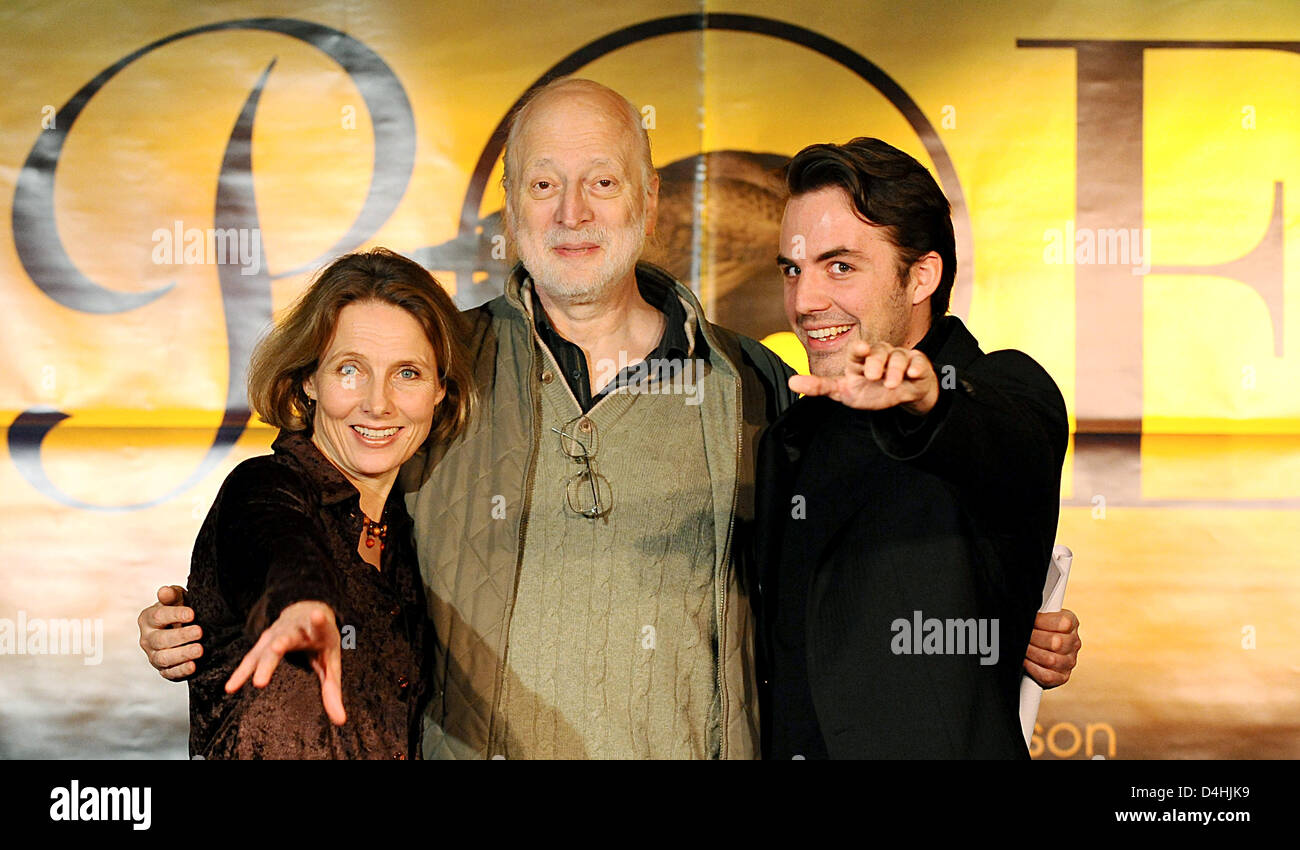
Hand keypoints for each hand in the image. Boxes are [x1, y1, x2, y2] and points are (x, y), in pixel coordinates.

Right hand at [138, 585, 202, 679]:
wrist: (186, 627)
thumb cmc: (181, 610)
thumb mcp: (178, 599)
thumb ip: (172, 595)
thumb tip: (164, 591)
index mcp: (148, 619)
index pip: (158, 616)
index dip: (175, 615)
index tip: (192, 614)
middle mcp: (147, 639)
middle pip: (160, 639)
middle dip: (181, 636)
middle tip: (199, 632)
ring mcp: (153, 656)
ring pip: (163, 658)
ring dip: (182, 654)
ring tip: (200, 649)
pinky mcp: (163, 670)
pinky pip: (169, 673)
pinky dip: (181, 671)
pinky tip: (193, 666)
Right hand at [225, 601, 345, 725]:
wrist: (305, 611)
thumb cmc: (321, 643)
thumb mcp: (331, 660)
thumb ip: (333, 689)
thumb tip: (340, 721)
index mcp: (317, 631)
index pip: (319, 626)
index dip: (318, 621)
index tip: (316, 614)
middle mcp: (294, 629)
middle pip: (287, 638)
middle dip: (281, 644)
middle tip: (277, 647)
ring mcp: (275, 634)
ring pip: (266, 648)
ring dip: (262, 662)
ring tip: (259, 681)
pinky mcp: (262, 642)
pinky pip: (250, 659)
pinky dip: (241, 672)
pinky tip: (231, 687)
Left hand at [788, 341, 939, 414]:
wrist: (903, 395)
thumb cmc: (870, 390)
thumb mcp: (844, 392)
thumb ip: (819, 387)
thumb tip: (791, 383)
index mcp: (860, 360)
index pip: (857, 352)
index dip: (858, 350)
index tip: (858, 349)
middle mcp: (879, 355)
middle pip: (878, 352)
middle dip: (875, 361)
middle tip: (873, 375)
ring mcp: (899, 358)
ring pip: (897, 357)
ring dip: (894, 369)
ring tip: (890, 383)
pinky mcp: (917, 364)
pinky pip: (918, 363)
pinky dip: (915, 367)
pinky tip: (912, 373)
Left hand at [1024, 608, 1080, 687]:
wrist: (1036, 646)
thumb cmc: (1034, 628)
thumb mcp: (1038, 615)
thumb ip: (1036, 612)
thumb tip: (1025, 611)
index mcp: (1070, 622)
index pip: (1063, 623)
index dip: (1042, 622)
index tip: (1031, 622)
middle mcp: (1073, 642)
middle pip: (1056, 642)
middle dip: (1033, 638)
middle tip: (1022, 636)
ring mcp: (1070, 661)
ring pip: (1050, 660)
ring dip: (1031, 653)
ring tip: (1023, 648)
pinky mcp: (1062, 677)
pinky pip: (1047, 676)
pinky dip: (1032, 668)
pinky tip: (1026, 661)